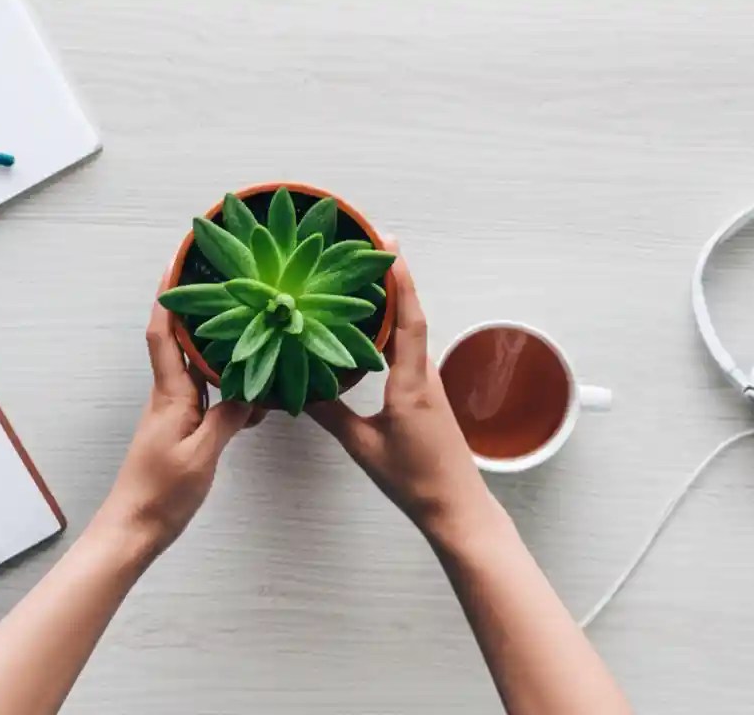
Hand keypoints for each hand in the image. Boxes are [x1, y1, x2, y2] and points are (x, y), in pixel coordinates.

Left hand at [95, 274, 253, 557]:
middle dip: (199, 313)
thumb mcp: (203, 454)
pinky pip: (206, 398)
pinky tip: (253, 397)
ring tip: (250, 333)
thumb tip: (252, 394)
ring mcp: (173, 415)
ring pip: (198, 371)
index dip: (168, 297)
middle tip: (227, 289)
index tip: (176, 263)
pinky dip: (228, 389)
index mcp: (170, 396)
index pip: (163, 334)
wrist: (134, 529)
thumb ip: (229, 418)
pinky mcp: (181, 432)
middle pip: (181, 344)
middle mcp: (169, 398)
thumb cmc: (162, 493)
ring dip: (218, 351)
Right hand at [307, 243, 502, 541]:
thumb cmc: (414, 480)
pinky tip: (373, 329)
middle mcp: (425, 376)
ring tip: (364, 280)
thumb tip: (298, 389)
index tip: (388, 245)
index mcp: (412, 383)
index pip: (409, 319)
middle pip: (411, 315)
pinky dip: (393, 331)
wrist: (455, 507)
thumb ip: (330, 415)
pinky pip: (408, 352)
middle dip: (392, 279)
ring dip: (393, 304)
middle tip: (367, 248)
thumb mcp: (363, 447)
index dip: (400, 280)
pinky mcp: (426, 397)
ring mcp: (429, 385)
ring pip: (410, 333)